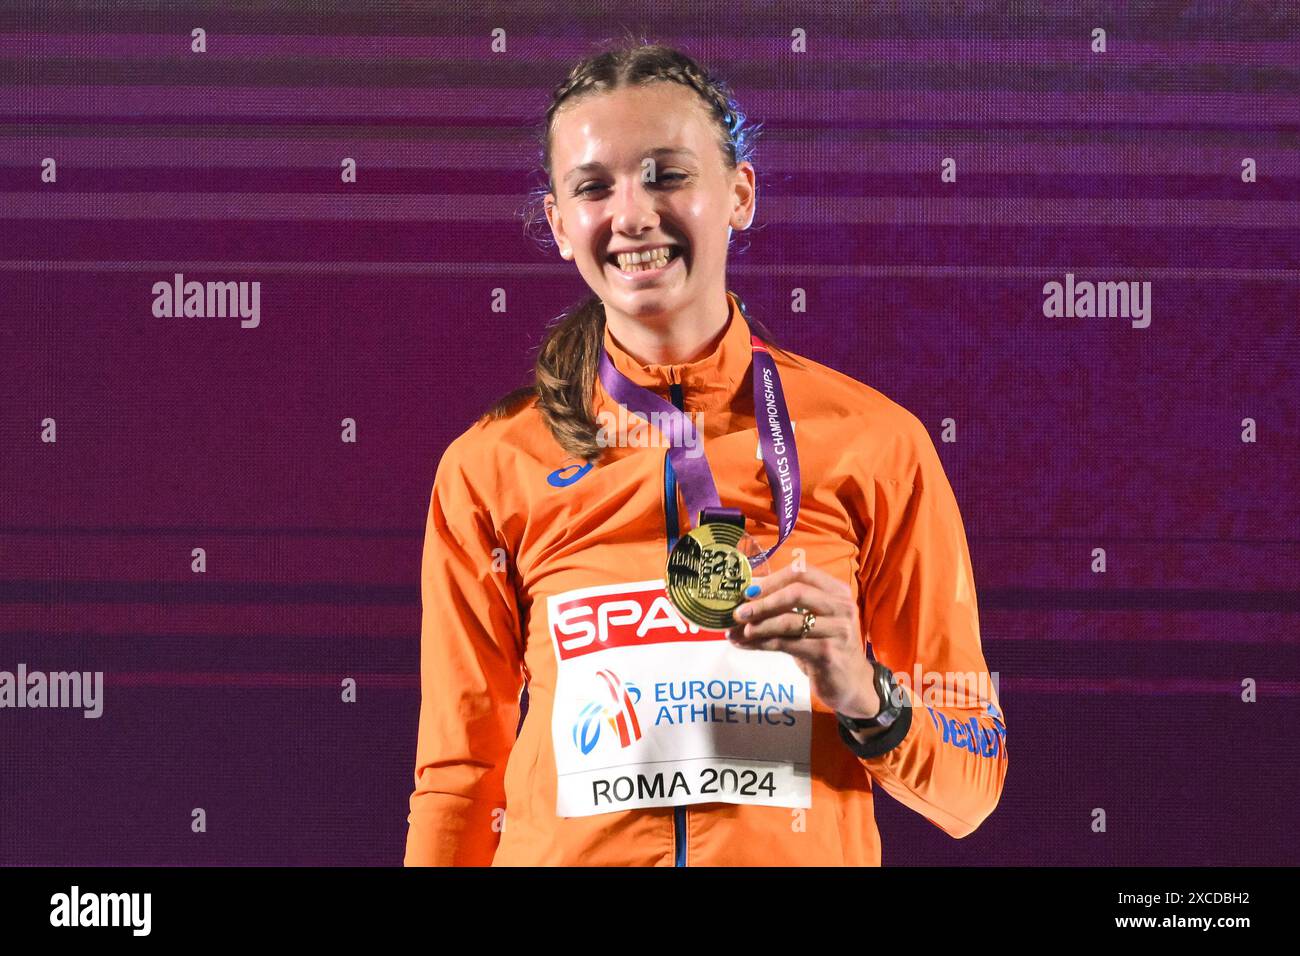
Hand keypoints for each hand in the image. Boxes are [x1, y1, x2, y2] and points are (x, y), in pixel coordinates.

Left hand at [725, 564, 880, 720]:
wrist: (852, 684)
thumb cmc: (826, 646)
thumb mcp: (813, 622)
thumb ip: (786, 608)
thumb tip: (743, 602)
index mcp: (837, 592)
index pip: (802, 572)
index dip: (772, 580)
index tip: (748, 591)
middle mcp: (841, 607)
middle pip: (796, 593)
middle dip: (763, 601)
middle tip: (738, 612)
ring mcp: (837, 631)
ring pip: (790, 621)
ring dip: (758, 625)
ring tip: (736, 632)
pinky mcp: (827, 654)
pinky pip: (787, 644)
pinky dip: (762, 643)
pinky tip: (746, 644)